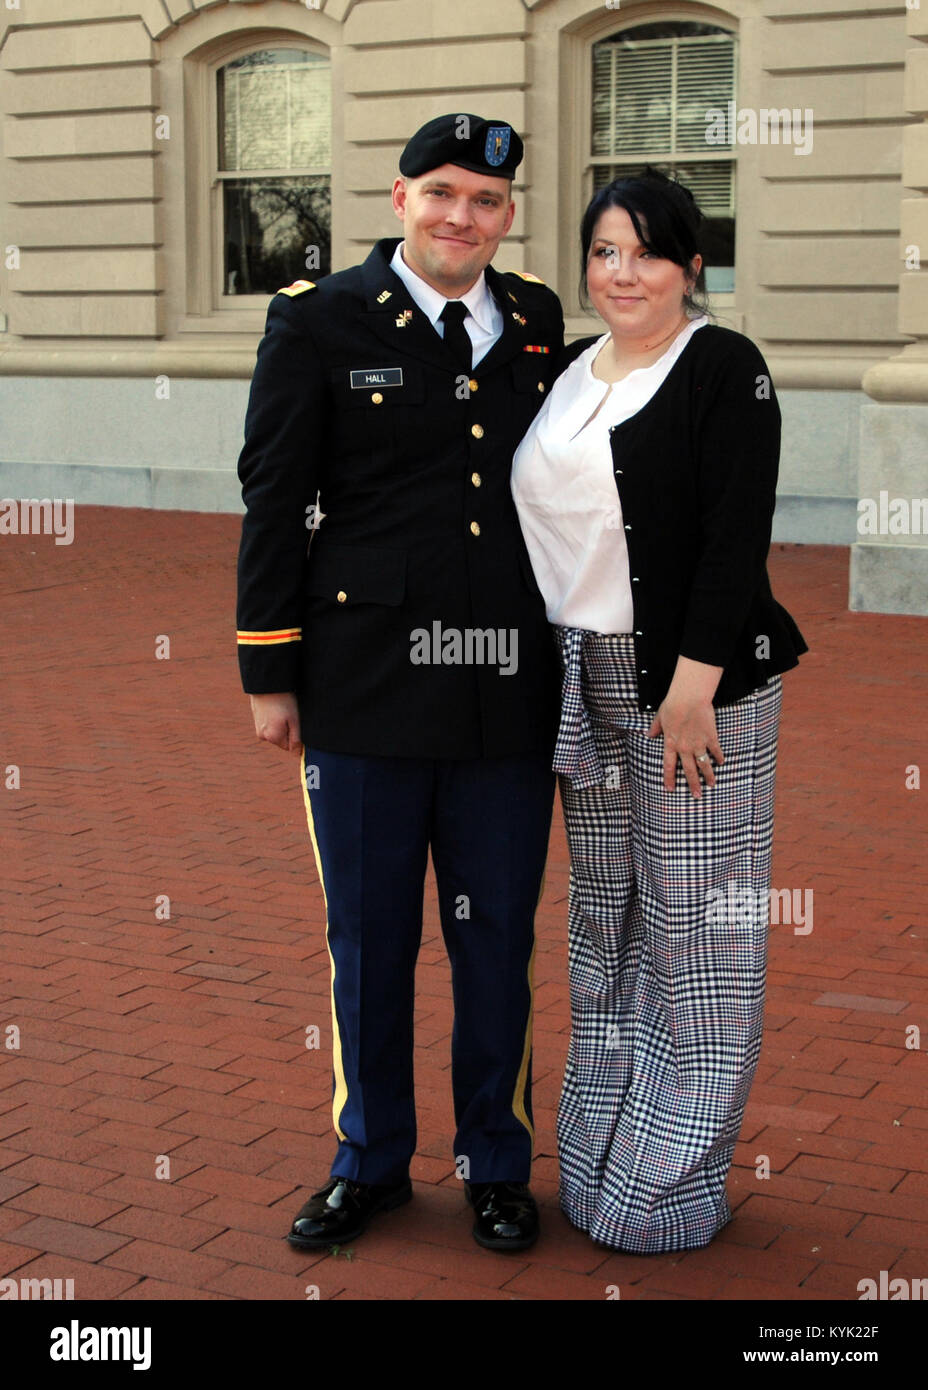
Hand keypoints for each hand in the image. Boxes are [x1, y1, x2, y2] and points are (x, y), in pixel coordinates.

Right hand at [249, 692, 302, 754]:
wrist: (266, 684)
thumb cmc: (283, 701)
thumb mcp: (294, 720)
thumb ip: (296, 739)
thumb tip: (298, 754)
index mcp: (273, 737)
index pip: (290, 747)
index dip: (296, 736)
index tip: (297, 723)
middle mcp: (263, 736)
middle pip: (282, 740)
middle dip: (288, 730)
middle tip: (290, 714)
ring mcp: (258, 729)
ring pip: (276, 732)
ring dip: (281, 725)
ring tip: (282, 710)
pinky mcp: (256, 721)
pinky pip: (269, 725)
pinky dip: (274, 720)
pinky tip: (276, 709)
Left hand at [646, 657, 724, 798]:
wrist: (689, 698)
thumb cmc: (673, 705)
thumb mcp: (659, 717)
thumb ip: (655, 728)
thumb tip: (648, 734)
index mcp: (670, 744)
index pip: (669, 766)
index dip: (669, 779)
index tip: (670, 789)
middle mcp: (684, 747)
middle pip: (689, 771)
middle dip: (693, 785)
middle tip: (697, 796)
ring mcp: (698, 744)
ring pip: (704, 765)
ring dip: (708, 776)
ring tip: (711, 785)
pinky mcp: (710, 737)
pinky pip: (715, 751)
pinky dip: (719, 757)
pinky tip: (722, 763)